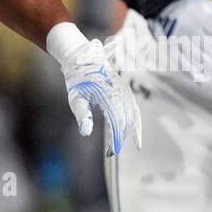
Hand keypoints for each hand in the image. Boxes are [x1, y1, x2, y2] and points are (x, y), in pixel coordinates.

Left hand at [60, 34, 141, 156]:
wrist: (82, 58)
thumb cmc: (76, 79)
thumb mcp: (75, 97)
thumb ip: (82, 115)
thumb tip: (86, 133)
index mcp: (108, 93)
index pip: (116, 120)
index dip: (116, 137)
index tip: (111, 152)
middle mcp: (120, 91)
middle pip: (126, 120)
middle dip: (119, 138)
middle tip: (109, 153)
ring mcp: (125, 90)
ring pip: (132, 116)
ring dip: (127, 133)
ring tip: (116, 147)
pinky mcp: (126, 91)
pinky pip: (134, 109)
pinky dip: (136, 123)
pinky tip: (134, 137)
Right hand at [146, 0, 211, 81]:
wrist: (162, 9)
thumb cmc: (191, 8)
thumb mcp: (208, 5)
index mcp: (199, 18)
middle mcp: (188, 30)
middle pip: (207, 45)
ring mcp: (178, 41)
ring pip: (195, 55)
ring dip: (210, 66)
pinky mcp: (169, 49)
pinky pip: (179, 61)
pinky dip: (189, 72)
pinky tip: (201, 80)